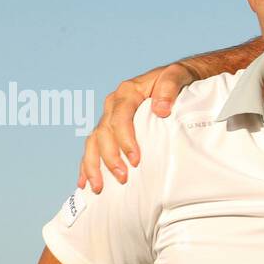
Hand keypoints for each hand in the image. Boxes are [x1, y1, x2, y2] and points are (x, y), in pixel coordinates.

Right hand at [78, 61, 197, 192]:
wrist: (177, 78)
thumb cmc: (179, 79)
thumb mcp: (177, 76)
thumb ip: (169, 88)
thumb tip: (160, 110)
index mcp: (128, 92)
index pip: (120, 117)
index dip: (125, 140)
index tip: (136, 159)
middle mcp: (113, 104)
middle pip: (104, 132)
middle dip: (110, 157)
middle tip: (123, 177)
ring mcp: (109, 117)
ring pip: (93, 142)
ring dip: (94, 165)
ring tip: (98, 187)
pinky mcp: (110, 128)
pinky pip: (94, 147)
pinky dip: (88, 164)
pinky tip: (85, 182)